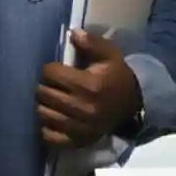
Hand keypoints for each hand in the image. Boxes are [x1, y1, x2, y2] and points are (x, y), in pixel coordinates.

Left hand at [35, 29, 142, 149]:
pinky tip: (53, 118)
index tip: (55, 69)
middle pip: (44, 94)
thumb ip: (91, 42)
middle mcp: (83, 108)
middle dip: (44, 85)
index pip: (51, 74)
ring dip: (43, 105)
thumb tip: (73, 33)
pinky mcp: (78, 142)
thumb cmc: (116, 75)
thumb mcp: (109, 54)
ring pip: (43, 114)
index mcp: (90, 85)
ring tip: (51, 100)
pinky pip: (50, 137)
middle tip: (51, 84)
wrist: (132, 104)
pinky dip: (47, 127)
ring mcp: (80, 128)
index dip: (50, 69)